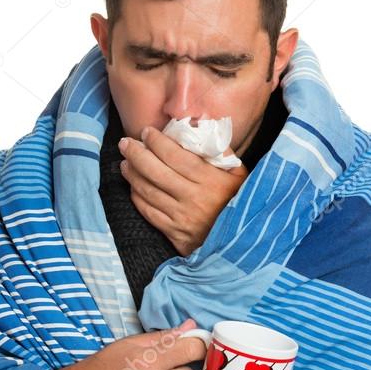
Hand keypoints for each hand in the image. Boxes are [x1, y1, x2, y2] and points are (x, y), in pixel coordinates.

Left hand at [119, 127, 248, 255]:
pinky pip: (148, 213)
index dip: (157, 142)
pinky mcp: (176, 235)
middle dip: (136, 154)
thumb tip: (198, 128)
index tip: (147, 132)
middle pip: (155, 172)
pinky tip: (134, 186)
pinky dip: (137, 197)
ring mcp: (182, 219)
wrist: (244, 241)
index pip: (175, 156)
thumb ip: (221, 150)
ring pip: (148, 192)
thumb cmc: (240, 200)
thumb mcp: (239, 173)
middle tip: (125, 143)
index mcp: (211, 181)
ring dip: (132, 174)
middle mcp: (194, 199)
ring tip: (126, 162)